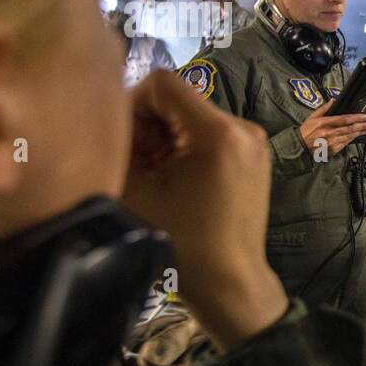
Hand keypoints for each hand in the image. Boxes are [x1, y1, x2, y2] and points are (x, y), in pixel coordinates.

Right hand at [123, 71, 287, 349]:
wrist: (230, 282)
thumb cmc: (182, 241)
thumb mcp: (135, 189)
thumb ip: (118, 144)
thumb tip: (112, 117)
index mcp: (219, 131)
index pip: (162, 83)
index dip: (133, 106)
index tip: (126, 144)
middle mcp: (244, 127)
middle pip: (177, 101)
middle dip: (150, 129)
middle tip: (141, 169)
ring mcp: (253, 142)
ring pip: (190, 118)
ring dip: (165, 141)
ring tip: (159, 181)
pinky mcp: (254, 157)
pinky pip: (209, 136)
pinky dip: (186, 151)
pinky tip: (179, 184)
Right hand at [300, 99, 365, 155]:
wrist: (300, 146)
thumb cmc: (305, 131)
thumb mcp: (312, 117)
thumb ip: (324, 108)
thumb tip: (333, 100)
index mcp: (324, 123)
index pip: (343, 119)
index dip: (355, 118)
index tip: (363, 116)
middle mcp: (329, 133)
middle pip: (349, 129)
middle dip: (361, 126)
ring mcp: (331, 142)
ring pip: (349, 137)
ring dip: (359, 133)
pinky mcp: (332, 149)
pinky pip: (345, 144)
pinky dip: (351, 140)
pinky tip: (356, 137)